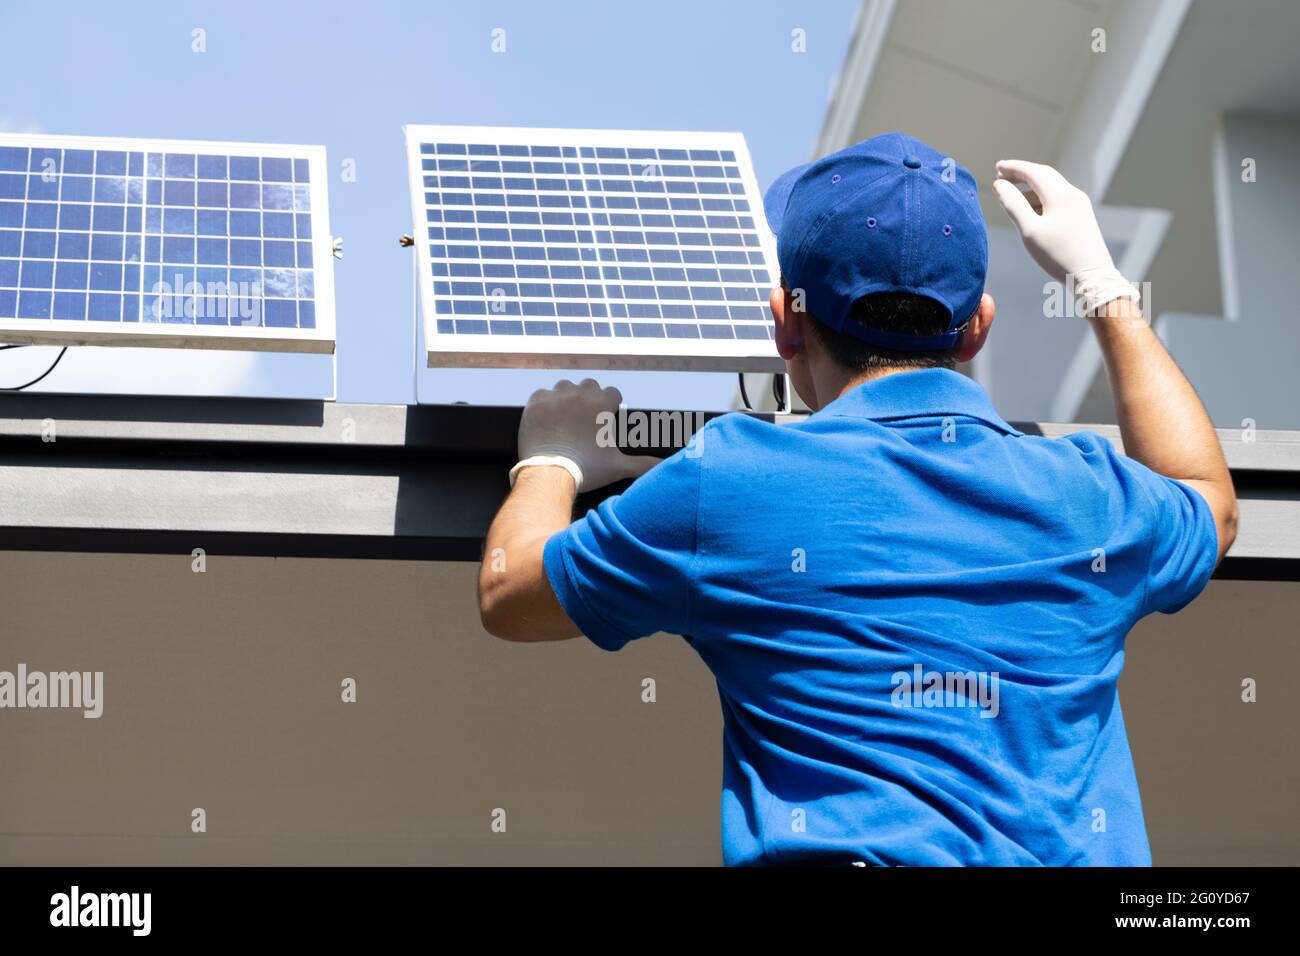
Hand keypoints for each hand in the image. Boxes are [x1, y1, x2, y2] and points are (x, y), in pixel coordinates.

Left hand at [514, 379, 658, 492]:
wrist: (550, 473)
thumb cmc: (587, 469)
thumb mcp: (618, 466)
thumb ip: (643, 463)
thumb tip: (664, 464)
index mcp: (602, 404)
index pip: (612, 393)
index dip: (610, 406)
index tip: (606, 418)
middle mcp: (580, 393)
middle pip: (589, 386)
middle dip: (589, 398)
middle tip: (585, 419)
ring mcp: (556, 396)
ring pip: (565, 387)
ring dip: (567, 397)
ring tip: (565, 418)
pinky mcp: (535, 402)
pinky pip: (542, 394)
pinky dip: (545, 404)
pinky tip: (547, 420)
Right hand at [992, 160, 1139, 316]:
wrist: (1092, 277)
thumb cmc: (1058, 256)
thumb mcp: (1029, 231)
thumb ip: (1012, 205)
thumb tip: (999, 186)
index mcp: (1060, 195)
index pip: (1033, 172)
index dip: (1013, 168)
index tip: (997, 168)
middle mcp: (1073, 195)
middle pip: (1044, 175)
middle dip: (1022, 174)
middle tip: (1002, 176)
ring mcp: (1080, 205)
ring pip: (1051, 188)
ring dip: (1030, 189)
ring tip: (1012, 198)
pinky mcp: (1082, 217)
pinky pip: (1058, 200)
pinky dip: (1041, 200)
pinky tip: (1031, 213)